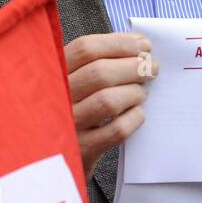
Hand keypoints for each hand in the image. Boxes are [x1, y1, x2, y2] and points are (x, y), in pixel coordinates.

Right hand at [66, 32, 157, 179]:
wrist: (50, 158)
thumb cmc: (70, 108)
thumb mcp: (72, 80)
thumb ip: (98, 60)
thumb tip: (140, 44)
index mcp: (52, 72)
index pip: (86, 48)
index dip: (120, 43)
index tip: (143, 45)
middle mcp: (55, 96)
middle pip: (99, 72)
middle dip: (134, 67)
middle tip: (152, 68)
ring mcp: (67, 124)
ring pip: (107, 101)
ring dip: (134, 92)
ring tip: (142, 92)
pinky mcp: (81, 150)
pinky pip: (116, 130)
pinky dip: (133, 118)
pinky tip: (137, 113)